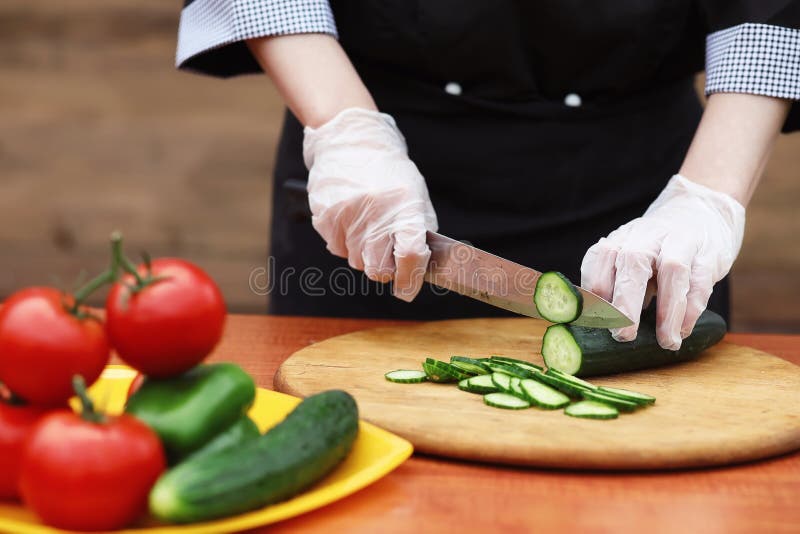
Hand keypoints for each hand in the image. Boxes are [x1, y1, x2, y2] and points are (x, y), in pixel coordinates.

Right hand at [303, 108, 438, 301]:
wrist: (351, 140)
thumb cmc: (389, 171)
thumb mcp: (415, 194)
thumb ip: (419, 230)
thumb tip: (418, 268)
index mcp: (404, 206)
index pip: (410, 256)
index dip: (410, 279)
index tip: (408, 288)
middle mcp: (375, 213)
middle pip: (378, 270)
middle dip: (385, 269)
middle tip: (386, 254)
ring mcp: (347, 216)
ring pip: (356, 262)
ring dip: (364, 253)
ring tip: (367, 226)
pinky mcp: (325, 217)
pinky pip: (337, 248)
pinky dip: (346, 241)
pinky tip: (351, 219)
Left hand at [581, 174, 744, 348]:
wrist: (701, 208)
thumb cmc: (656, 247)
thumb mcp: (630, 257)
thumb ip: (616, 285)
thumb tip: (602, 325)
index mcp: (620, 239)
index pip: (600, 260)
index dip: (595, 292)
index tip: (595, 322)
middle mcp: (647, 236)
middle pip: (632, 262)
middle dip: (625, 301)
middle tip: (623, 335)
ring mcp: (680, 241)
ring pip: (672, 268)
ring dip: (668, 309)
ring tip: (666, 341)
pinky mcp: (709, 253)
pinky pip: (701, 280)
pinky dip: (692, 307)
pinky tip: (684, 329)